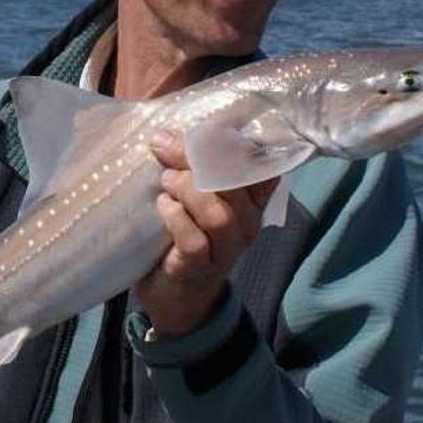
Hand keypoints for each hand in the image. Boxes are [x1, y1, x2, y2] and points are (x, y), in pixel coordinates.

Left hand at [135, 131, 277, 336]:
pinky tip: (162, 207)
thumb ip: (189, 167)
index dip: (234, 144)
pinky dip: (176, 219)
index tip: (201, 129)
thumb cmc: (181, 231)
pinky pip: (196, 241)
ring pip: (220, 215)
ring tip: (165, 182)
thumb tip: (163, 135)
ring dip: (187, 190)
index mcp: (249, 200)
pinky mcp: (201, 268)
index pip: (260, 167)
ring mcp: (227, 249)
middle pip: (235, 184)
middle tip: (164, 148)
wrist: (174, 294)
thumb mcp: (190, 194)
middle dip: (197, 159)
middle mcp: (247, 224)